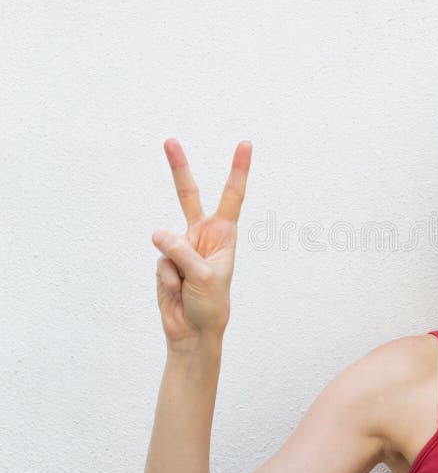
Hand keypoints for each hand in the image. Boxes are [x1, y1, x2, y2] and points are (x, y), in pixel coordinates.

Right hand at [151, 138, 251, 351]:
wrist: (192, 332)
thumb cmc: (210, 304)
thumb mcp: (205, 277)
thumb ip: (182, 252)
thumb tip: (157, 233)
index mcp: (224, 234)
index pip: (232, 195)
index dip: (238, 170)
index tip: (245, 144)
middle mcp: (202, 234)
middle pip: (188, 195)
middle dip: (178, 168)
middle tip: (170, 140)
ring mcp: (180, 246)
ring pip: (166, 242)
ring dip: (176, 269)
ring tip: (188, 288)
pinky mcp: (164, 260)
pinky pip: (159, 263)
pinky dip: (166, 280)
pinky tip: (176, 291)